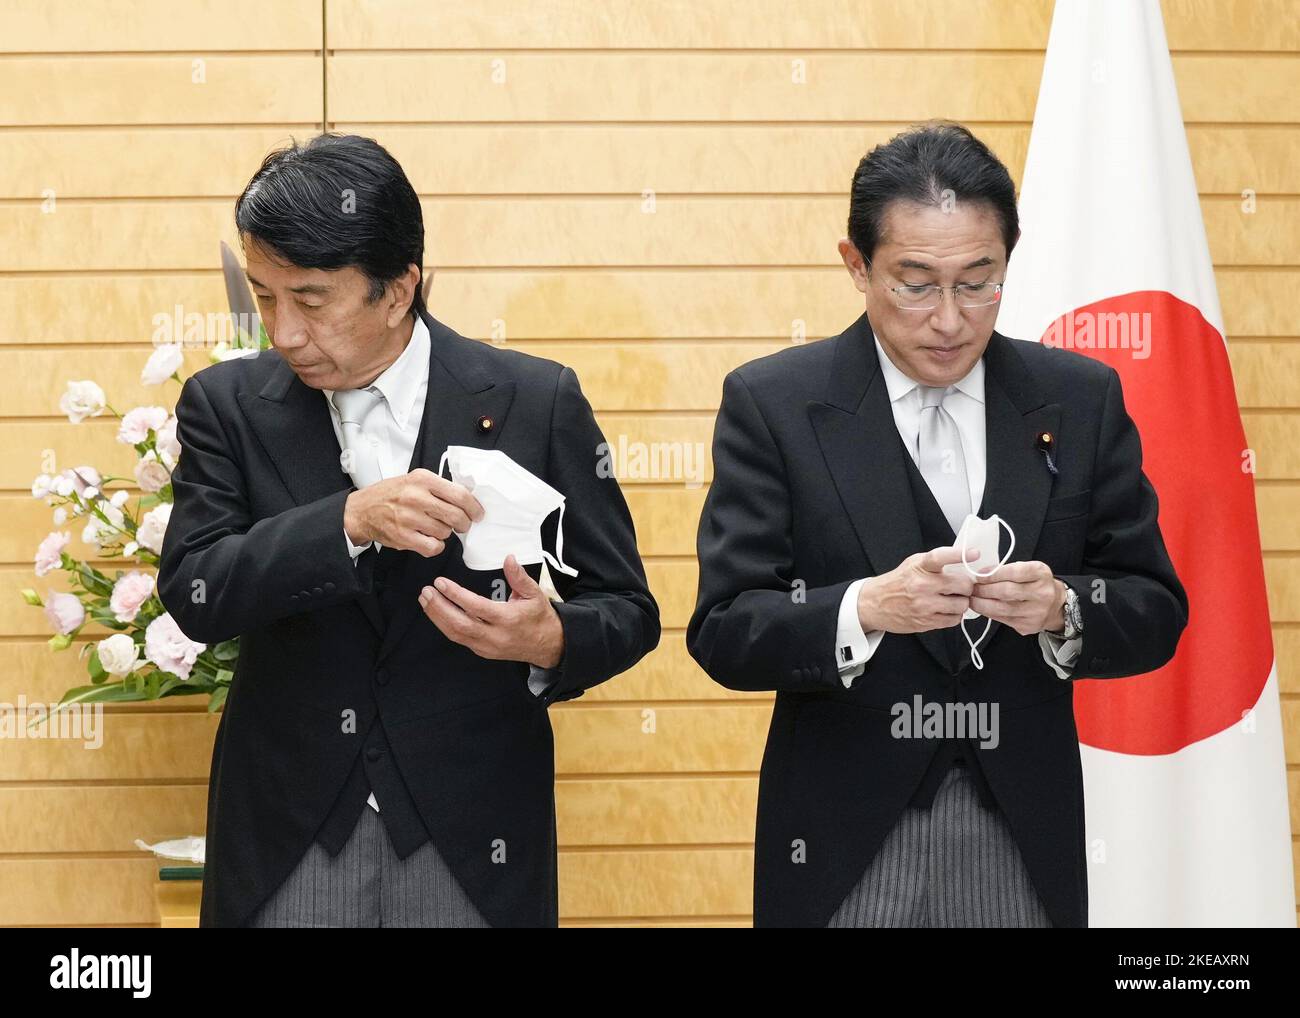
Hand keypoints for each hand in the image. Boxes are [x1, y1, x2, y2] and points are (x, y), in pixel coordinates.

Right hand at [344, 467, 483, 557]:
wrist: (361, 510)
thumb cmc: (391, 495)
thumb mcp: (414, 480)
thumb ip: (439, 487)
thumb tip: (468, 500)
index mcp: (422, 479)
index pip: (460, 495)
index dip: (474, 507)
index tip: (478, 514)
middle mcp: (416, 497)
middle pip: (456, 515)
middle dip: (464, 523)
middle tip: (462, 525)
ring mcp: (409, 518)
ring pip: (445, 532)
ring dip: (445, 533)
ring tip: (435, 527)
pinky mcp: (403, 537)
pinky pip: (433, 547)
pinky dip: (435, 546)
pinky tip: (429, 539)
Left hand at [417, 554, 564, 667]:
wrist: (547, 645)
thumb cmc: (539, 617)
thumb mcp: (535, 594)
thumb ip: (519, 577)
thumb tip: (508, 558)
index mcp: (508, 619)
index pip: (476, 607)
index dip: (456, 595)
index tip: (441, 583)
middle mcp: (494, 635)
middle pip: (459, 624)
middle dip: (439, 608)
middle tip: (426, 592)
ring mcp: (486, 646)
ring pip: (455, 634)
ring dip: (437, 617)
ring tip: (426, 600)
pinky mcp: (482, 651)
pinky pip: (459, 638)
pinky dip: (445, 625)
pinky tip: (437, 612)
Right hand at [857, 545, 978, 633]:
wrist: (874, 604)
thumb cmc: (897, 582)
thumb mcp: (912, 564)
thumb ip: (936, 562)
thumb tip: (963, 561)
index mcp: (919, 567)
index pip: (940, 557)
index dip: (959, 555)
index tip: (974, 553)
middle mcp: (922, 585)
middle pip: (962, 585)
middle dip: (966, 586)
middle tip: (961, 586)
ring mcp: (924, 605)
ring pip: (962, 605)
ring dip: (961, 602)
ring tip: (951, 599)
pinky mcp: (926, 622)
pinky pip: (954, 620)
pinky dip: (954, 615)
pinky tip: (944, 609)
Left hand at [968, 561, 1067, 636]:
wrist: (1056, 605)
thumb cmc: (1036, 583)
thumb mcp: (1028, 570)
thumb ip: (1007, 570)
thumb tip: (981, 574)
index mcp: (1041, 574)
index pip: (1015, 572)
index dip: (993, 574)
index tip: (979, 575)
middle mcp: (1042, 593)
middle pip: (1006, 591)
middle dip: (984, 589)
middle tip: (971, 588)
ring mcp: (1036, 612)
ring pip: (1002, 608)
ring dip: (982, 603)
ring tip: (972, 598)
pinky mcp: (1028, 625)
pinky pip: (1003, 619)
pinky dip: (988, 613)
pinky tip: (981, 608)